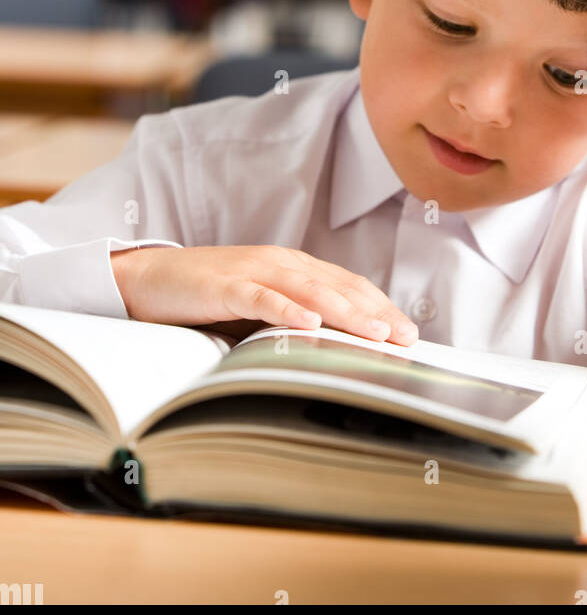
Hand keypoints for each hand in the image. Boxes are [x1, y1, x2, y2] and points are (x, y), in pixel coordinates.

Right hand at [110, 244, 418, 346]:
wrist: (149, 279)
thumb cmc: (208, 298)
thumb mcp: (260, 310)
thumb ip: (293, 320)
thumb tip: (336, 350)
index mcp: (294, 268)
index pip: (348, 286)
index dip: (380, 307)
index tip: (409, 334)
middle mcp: (281, 264)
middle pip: (338, 287)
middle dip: (376, 313)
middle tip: (406, 339)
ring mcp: (254, 272)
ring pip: (309, 291)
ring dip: (345, 312)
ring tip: (374, 334)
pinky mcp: (225, 287)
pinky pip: (261, 298)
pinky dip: (287, 310)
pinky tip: (309, 324)